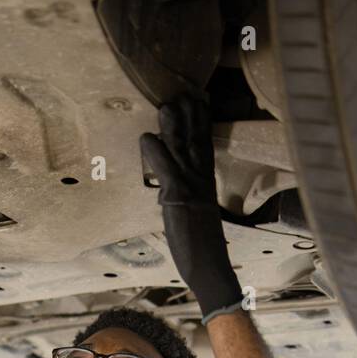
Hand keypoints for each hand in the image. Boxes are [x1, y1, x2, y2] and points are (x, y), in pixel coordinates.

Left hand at [139, 93, 242, 320]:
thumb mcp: (190, 216)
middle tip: (185, 89)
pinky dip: (156, 153)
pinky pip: (166, 172)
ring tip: (168, 103)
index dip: (202, 122)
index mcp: (206, 184)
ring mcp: (191, 188)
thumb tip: (168, 190)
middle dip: (191, 115)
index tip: (199, 100)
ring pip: (183, 150)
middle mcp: (201, 181)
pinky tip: (147, 137)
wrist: (209, 268)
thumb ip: (180, 197)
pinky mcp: (180, 199)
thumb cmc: (200, 247)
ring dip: (175, 125)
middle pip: (197, 140)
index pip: (205, 146)